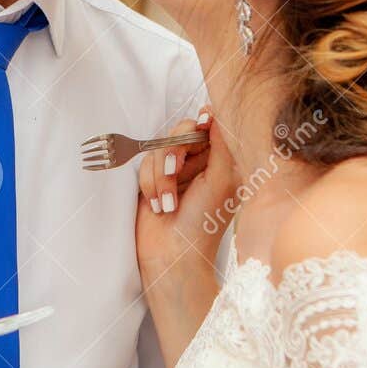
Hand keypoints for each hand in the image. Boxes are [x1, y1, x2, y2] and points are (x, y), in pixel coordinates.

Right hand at [136, 107, 237, 279]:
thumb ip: (222, 144)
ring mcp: (176, 172)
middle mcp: (200, 163)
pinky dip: (149, 184)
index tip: (199, 124)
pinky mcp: (154, 180)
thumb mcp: (222, 179)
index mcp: (222, 161)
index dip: (202, 122)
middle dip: (173, 153)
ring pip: (159, 148)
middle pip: (181, 131)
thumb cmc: (203, 222)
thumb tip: (217, 113)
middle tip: (175, 172)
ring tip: (166, 202)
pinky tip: (157, 205)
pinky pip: (144, 163)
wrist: (173, 255)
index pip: (210, 126)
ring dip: (159, 176)